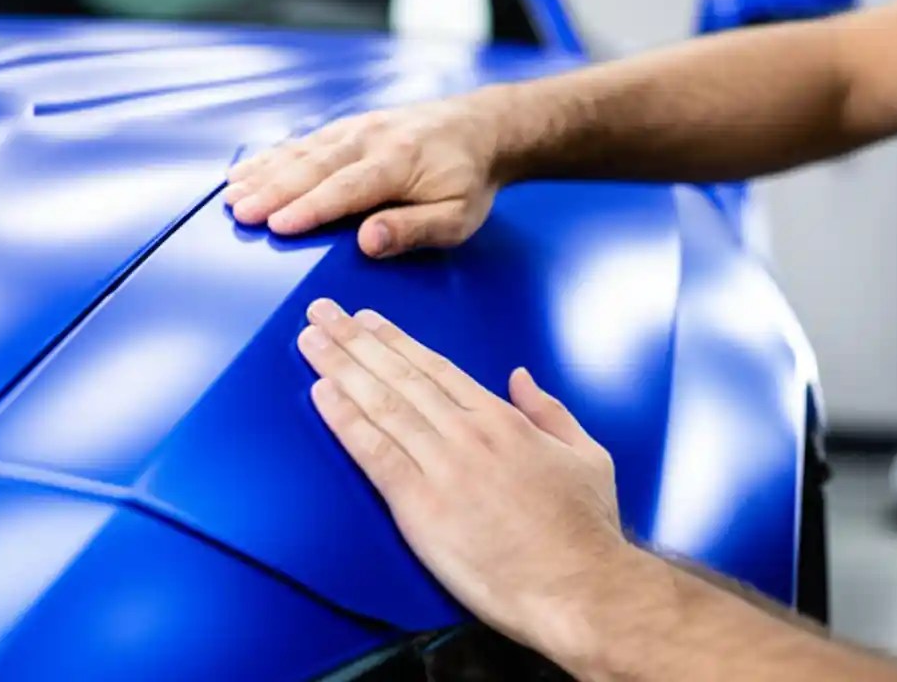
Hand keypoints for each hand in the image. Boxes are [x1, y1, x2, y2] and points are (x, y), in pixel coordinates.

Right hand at [225, 95, 502, 257]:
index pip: (346, 189)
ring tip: (231, 195)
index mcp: (398, 163)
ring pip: (302, 152)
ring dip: (264, 173)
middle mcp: (371, 139)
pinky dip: (271, 157)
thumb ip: (414, 228)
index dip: (310, 207)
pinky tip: (245, 171)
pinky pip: (304, 142)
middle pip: (314, 168)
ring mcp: (356, 129)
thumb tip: (368, 241)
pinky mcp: (348, 127)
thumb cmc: (468, 180)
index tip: (276, 225)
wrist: (480, 127)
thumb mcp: (458, 217)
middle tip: (238, 213)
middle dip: (273, 190)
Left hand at [295, 298, 631, 652]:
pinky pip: (374, 453)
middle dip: (355, 341)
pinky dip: (345, 420)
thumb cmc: (584, 528)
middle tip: (321, 312)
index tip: (367, 320)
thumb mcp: (586, 454)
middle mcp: (466, 433)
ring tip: (310, 339)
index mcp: (503, 419)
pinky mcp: (420, 506)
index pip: (436, 369)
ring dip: (341, 367)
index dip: (395, 341)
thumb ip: (551, 411)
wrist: (576, 584)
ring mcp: (441, 467)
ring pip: (381, 404)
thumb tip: (520, 377)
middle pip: (400, 376)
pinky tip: (322, 393)